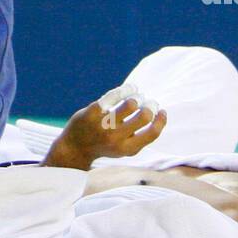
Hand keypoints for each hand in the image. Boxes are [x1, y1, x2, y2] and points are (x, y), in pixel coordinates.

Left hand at [45, 96, 166, 169]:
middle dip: (151, 105)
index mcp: (127, 148)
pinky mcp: (93, 111)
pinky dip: (126, 89)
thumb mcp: (125, 148)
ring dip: (138, 97)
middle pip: (144, 116)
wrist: (75, 146)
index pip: (152, 133)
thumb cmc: (106, 145)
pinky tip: (131, 88)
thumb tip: (159, 114)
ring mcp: (103, 124)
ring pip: (130, 104)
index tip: (162, 111)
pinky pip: (114, 95)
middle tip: (149, 102)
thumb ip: (141, 137)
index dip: (161, 120)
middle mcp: (116, 138)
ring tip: (137, 97)